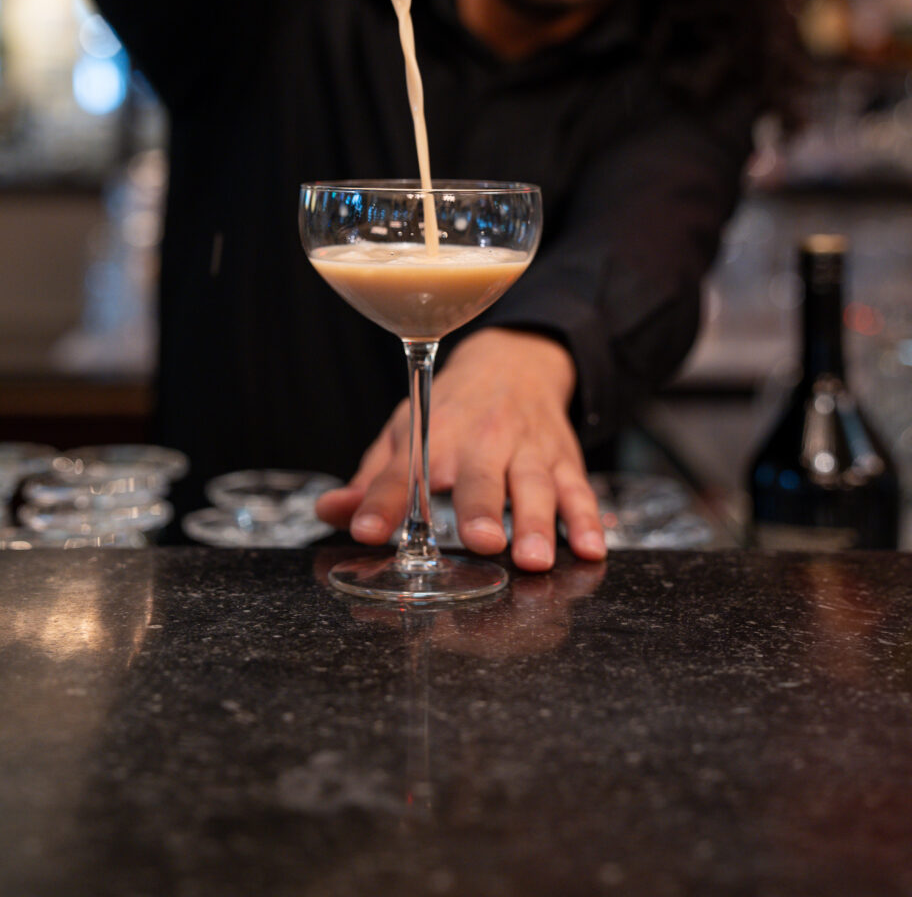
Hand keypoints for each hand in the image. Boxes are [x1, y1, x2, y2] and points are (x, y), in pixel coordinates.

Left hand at [316, 328, 606, 571]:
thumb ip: (373, 480)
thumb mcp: (407, 431)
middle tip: (479, 540)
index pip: (405, 470)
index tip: (368, 531)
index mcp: (435, 434)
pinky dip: (586, 519)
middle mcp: (482, 439)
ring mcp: (528, 450)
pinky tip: (590, 547)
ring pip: (536, 485)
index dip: (383, 501)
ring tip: (533, 558)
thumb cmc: (453, 411)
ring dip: (537, 521)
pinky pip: (579, 489)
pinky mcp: (565, 459)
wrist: (514, 362)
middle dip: (480, 507)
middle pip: (481, 477)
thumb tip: (330, 511)